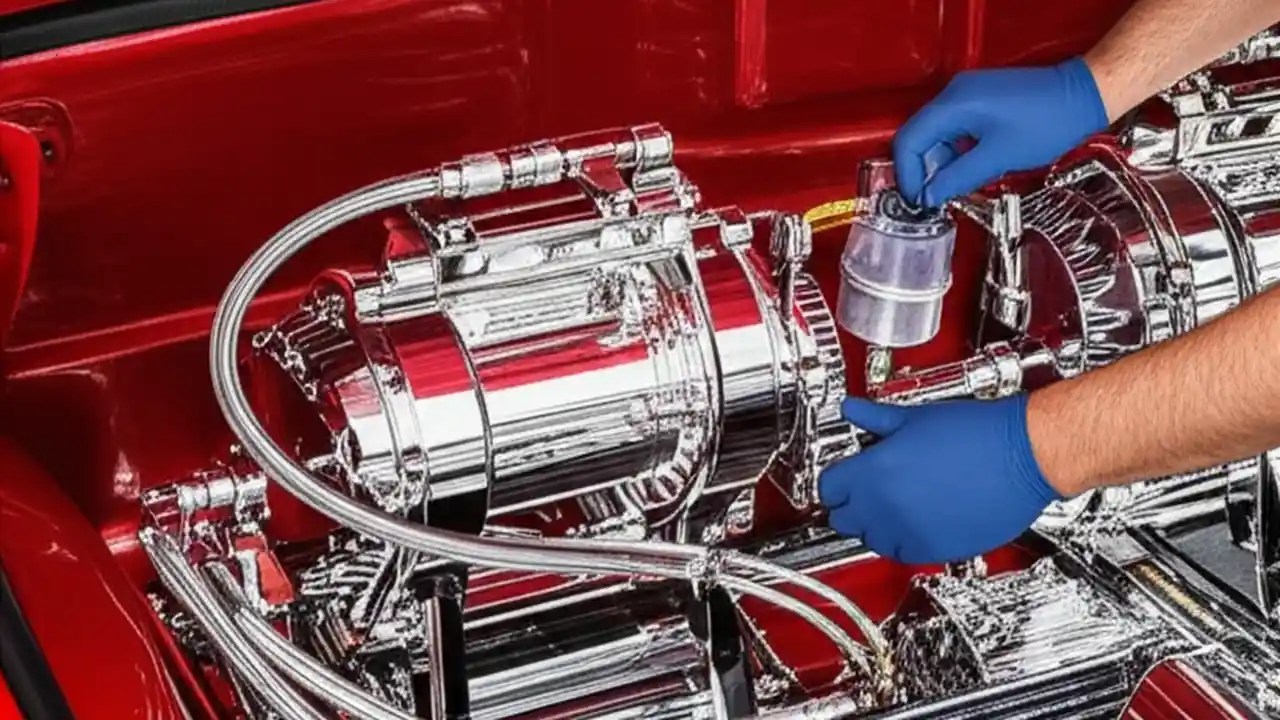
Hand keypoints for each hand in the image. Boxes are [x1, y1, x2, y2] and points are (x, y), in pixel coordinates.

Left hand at [818, 395, 1061, 563]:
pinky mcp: (935, 550)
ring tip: (892, 503)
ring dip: (874, 524)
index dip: (835, 480)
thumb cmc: (979, 434)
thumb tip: (853, 409)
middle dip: (850, 504)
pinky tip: (914, 519)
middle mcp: (886, 508)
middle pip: (842, 519)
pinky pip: (900, 553)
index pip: (828, 488)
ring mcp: (910, 533)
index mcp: (875, 473)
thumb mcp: (915, 417)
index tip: (842, 476)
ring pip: (869, 540)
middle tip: (864, 489)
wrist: (1024, 456)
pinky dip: (901, 540)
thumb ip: (875, 418)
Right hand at [894, 57, 1108, 206]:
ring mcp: (967, 94)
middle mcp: (954, 94)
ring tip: (955, 187)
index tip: (917, 199)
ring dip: (941, 163)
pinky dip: (956, 152)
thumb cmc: (1049, 121)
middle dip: (922, 171)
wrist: (1084, 95)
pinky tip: (970, 169)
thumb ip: (957, 178)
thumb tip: (930, 196)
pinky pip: (954, 128)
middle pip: (918, 137)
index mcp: (954, 104)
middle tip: (933, 198)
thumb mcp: (998, 157)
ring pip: (936, 135)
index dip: (908, 174)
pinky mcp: (979, 100)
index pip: (909, 140)